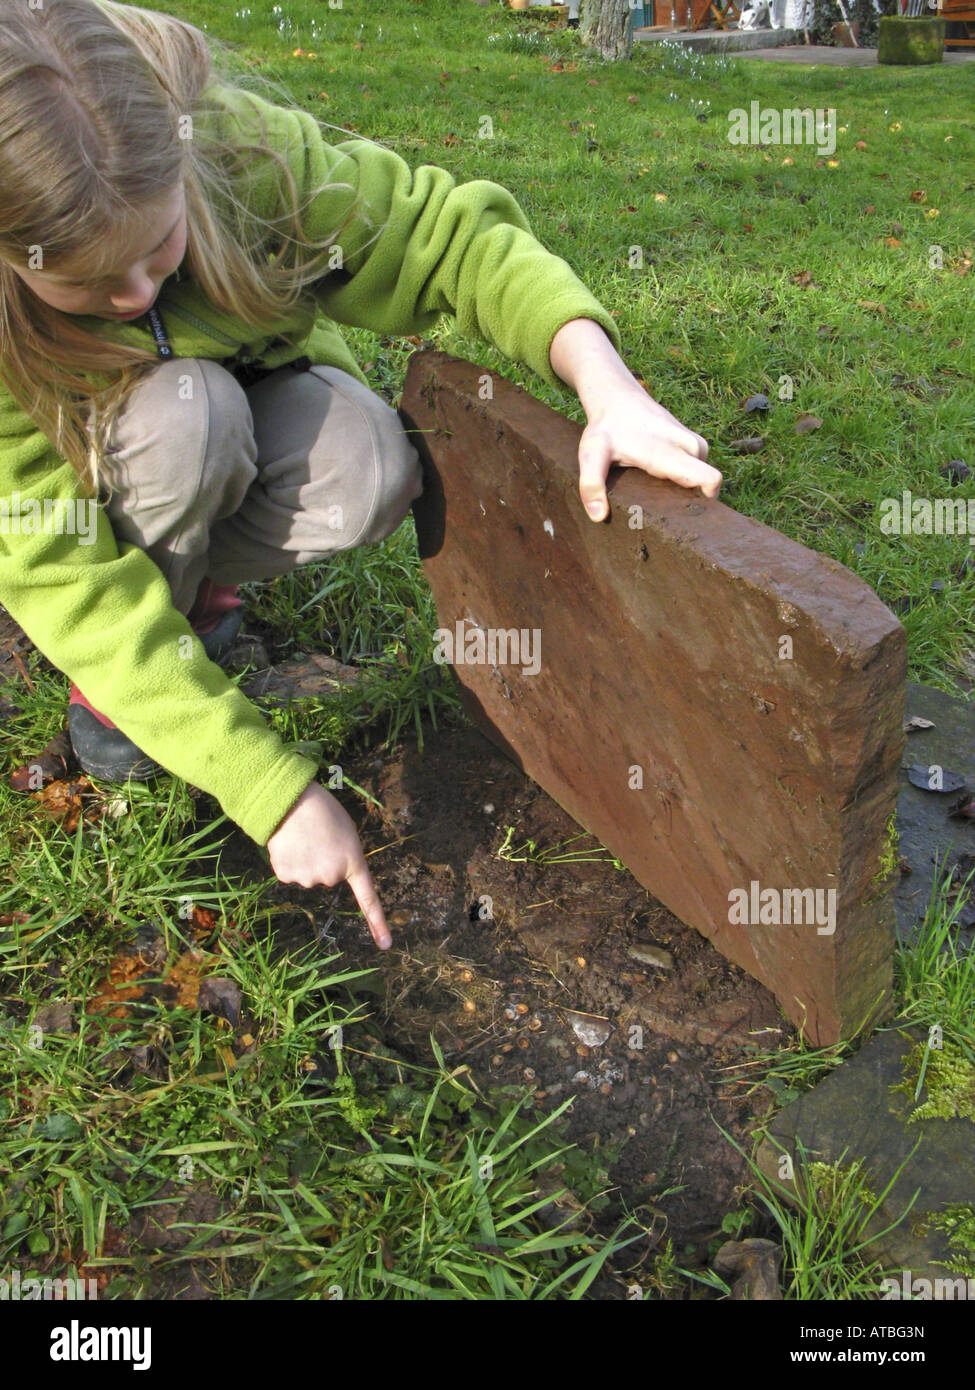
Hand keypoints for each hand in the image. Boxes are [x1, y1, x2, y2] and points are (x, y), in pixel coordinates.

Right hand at [266, 782, 390, 948]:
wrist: (291, 801)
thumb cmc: (324, 810)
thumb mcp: (347, 832)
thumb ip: (346, 857)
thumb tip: (330, 873)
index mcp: (353, 863)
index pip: (368, 899)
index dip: (378, 923)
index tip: (386, 945)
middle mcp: (332, 877)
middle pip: (329, 878)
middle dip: (325, 862)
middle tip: (319, 839)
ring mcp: (308, 879)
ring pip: (309, 876)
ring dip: (305, 861)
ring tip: (303, 838)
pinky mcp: (287, 876)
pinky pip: (291, 874)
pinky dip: (289, 861)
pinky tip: (290, 844)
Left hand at [578, 383, 720, 521]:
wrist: (616, 396)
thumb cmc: (606, 428)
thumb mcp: (591, 455)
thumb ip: (591, 484)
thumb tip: (598, 516)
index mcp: (670, 453)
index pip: (710, 479)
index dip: (707, 502)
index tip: (684, 516)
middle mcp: (688, 447)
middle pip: (708, 482)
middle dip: (694, 500)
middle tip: (666, 510)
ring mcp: (692, 442)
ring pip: (702, 474)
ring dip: (688, 487)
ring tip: (661, 495)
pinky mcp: (691, 440)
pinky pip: (698, 465)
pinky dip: (686, 476)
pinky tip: (664, 482)